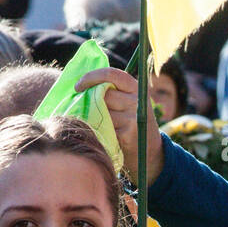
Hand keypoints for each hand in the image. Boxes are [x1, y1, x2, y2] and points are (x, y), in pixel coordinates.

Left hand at [75, 67, 164, 185]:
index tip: (78, 86)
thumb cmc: (130, 123)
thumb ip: (110, 90)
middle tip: (88, 109)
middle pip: (103, 94)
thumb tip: (79, 84)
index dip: (90, 77)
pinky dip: (98, 131)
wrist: (149, 152)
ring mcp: (133, 119)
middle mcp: (137, 101)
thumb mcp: (127, 102)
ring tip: (100, 123)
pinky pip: (102, 128)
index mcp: (136, 87)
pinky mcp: (127, 135)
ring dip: (94, 117)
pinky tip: (104, 134)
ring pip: (101, 111)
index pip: (110, 74)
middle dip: (92, 101)